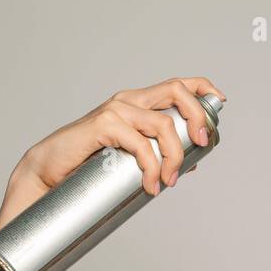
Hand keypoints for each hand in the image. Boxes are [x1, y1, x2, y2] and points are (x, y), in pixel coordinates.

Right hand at [0, 75, 227, 232]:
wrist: (50, 172)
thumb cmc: (89, 165)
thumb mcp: (132, 157)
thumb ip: (159, 154)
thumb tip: (193, 163)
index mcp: (138, 104)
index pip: (177, 85)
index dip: (202, 89)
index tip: (220, 102)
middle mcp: (129, 101)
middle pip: (176, 91)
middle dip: (198, 117)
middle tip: (201, 145)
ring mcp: (116, 110)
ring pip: (163, 124)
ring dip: (175, 157)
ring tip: (168, 182)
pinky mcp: (103, 125)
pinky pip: (141, 144)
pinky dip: (152, 168)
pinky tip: (150, 185)